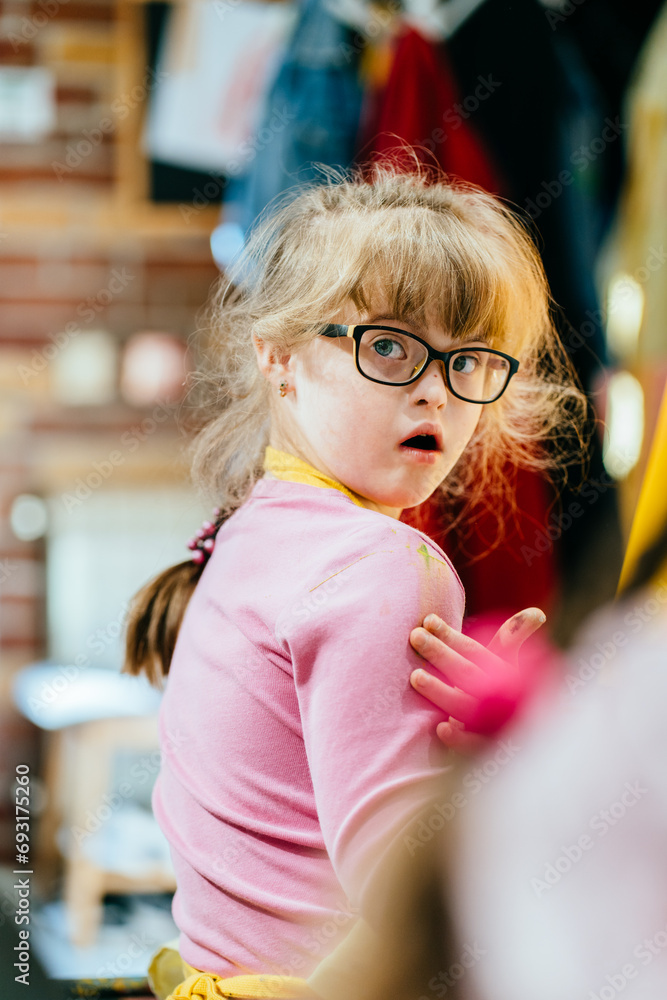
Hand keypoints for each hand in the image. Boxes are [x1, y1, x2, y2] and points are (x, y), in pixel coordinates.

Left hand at [409, 608, 546, 751]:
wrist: (532, 742)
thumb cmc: (509, 695)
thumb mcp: (511, 666)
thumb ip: (514, 638)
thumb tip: (537, 614)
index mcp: (506, 674)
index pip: (475, 652)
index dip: (452, 636)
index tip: (428, 619)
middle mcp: (502, 697)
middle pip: (468, 674)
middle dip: (441, 654)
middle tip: (415, 636)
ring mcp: (495, 726)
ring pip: (467, 708)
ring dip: (441, 692)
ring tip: (415, 676)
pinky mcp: (489, 753)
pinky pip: (475, 748)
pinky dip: (460, 739)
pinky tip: (441, 729)